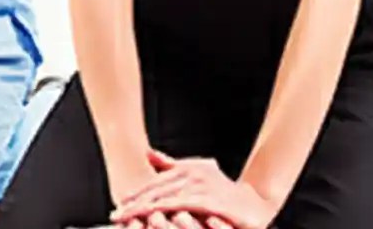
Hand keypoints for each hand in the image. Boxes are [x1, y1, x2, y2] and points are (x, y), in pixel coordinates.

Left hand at [112, 150, 269, 228]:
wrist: (256, 201)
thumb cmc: (223, 189)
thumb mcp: (197, 172)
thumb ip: (171, 165)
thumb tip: (147, 153)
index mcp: (185, 169)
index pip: (154, 184)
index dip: (134, 196)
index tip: (118, 208)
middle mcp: (191, 175)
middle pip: (156, 192)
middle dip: (134, 205)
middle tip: (116, 216)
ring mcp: (202, 187)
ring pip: (166, 200)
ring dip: (145, 211)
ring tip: (129, 220)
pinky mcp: (211, 201)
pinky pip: (184, 208)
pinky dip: (167, 213)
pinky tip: (153, 220)